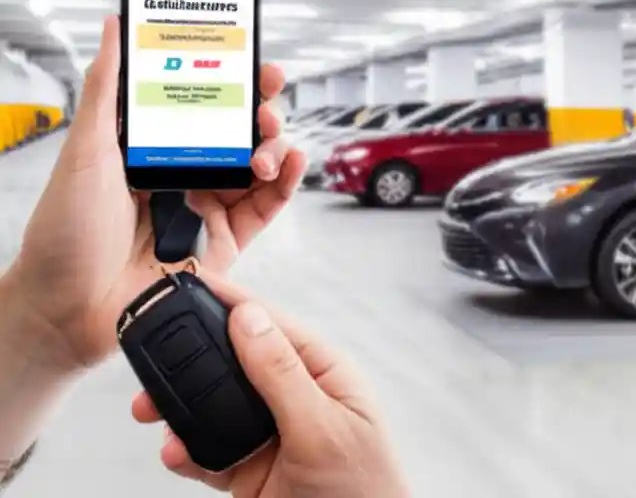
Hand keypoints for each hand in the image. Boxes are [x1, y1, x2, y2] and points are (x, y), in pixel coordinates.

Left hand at [2, 15, 304, 372]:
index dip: (228, 78)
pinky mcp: (224, 242)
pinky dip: (287, 183)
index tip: (247, 55)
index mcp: (151, 146)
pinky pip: (266, 208)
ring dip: (274, 144)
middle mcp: (184, 172)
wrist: (68, 306)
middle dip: (259, 109)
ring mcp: (207, 206)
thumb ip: (107, 89)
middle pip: (237, 131)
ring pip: (258, 165)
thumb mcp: (85, 151)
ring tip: (268, 142)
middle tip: (266, 96)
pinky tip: (293, 162)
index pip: (200, 101)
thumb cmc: (64, 232)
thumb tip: (115, 27)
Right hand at [132, 277, 409, 497]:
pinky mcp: (249, 470)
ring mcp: (270, 434)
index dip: (232, 302)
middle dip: (191, 359)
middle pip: (233, 362)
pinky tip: (175, 452)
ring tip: (150, 412)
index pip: (271, 325)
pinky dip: (186, 451)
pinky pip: (208, 451)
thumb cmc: (362, 489)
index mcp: (324, 373)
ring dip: (180, 409)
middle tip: (150, 358)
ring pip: (213, 406)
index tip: (193, 281)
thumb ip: (280, 374)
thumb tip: (248, 316)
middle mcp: (295, 397)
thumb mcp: (322, 428)